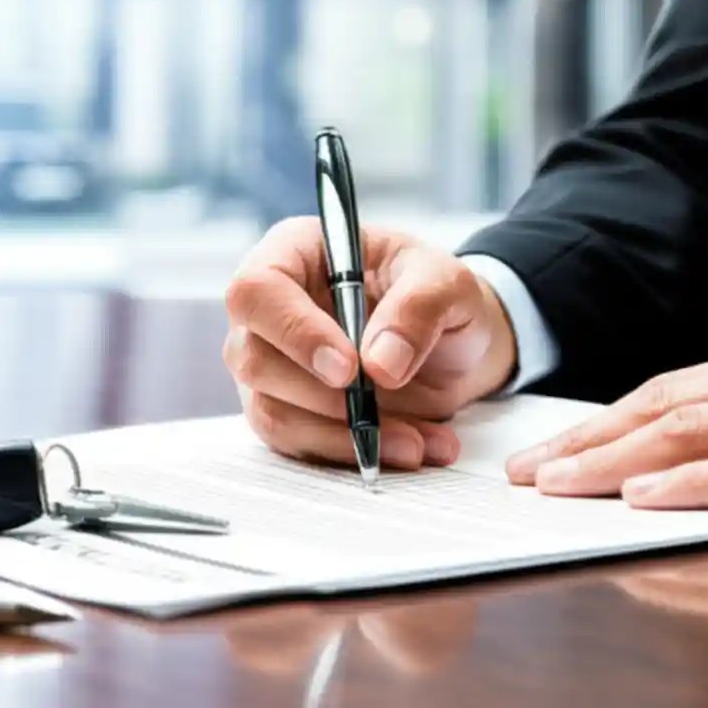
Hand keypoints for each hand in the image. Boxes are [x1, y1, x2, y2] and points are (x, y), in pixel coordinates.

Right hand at [223, 216, 517, 470]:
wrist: (453, 348)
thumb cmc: (437, 297)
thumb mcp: (448, 283)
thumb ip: (419, 309)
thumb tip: (380, 363)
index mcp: (294, 253)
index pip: (258, 291)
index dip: (294, 332)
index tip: (348, 368)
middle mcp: (269, 310)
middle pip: (253, 359)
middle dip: (324, 396)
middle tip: (383, 406)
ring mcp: (270, 365)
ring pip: (273, 413)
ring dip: (345, 436)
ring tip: (416, 440)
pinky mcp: (286, 411)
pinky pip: (298, 445)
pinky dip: (353, 454)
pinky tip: (409, 447)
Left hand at [507, 333, 707, 507]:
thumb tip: (684, 458)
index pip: (668, 392)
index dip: (600, 425)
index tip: (547, 451)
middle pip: (661, 406)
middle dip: (585, 440)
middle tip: (525, 470)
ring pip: (689, 431)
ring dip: (613, 459)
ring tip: (556, 483)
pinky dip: (691, 482)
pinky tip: (640, 497)